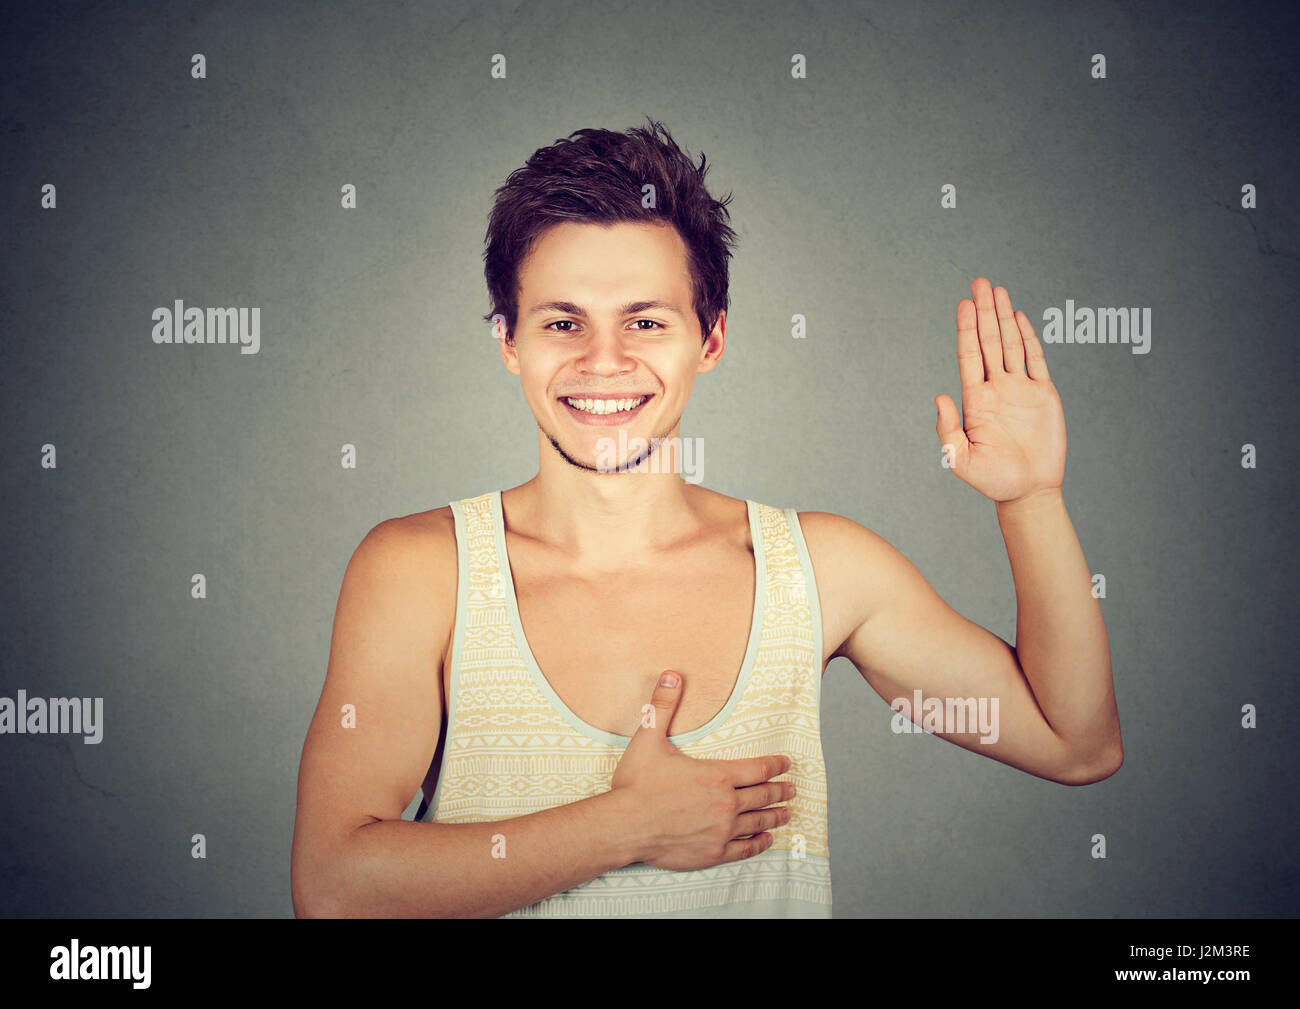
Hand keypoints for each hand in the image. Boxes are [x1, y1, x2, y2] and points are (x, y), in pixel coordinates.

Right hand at [609, 671, 794, 870]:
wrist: (624, 826)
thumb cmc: (636, 784)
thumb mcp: (649, 738)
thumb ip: (663, 705)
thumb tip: (672, 675)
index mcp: (717, 775)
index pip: (758, 769)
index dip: (776, 765)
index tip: (787, 763)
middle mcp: (726, 804)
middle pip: (763, 795)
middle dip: (780, 791)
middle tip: (793, 789)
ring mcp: (721, 831)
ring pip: (758, 822)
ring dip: (775, 816)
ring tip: (787, 813)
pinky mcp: (713, 853)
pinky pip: (744, 849)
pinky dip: (759, 843)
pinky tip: (766, 840)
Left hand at [935, 277, 1066, 504]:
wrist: (1028, 491)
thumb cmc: (993, 480)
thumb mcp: (962, 460)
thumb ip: (948, 431)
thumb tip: (939, 397)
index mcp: (976, 400)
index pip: (969, 355)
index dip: (966, 329)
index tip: (963, 303)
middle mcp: (996, 388)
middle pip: (988, 341)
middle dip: (984, 312)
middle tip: (980, 282)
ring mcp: (1020, 389)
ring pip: (1011, 344)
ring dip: (1003, 317)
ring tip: (997, 290)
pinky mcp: (1043, 395)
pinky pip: (1036, 360)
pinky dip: (1028, 338)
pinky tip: (1019, 318)